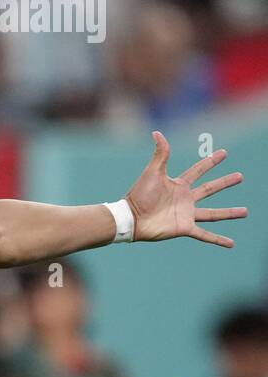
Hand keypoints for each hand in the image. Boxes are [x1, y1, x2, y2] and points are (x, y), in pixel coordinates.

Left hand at [124, 131, 247, 247]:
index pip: (199, 170)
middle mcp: (186, 199)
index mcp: (179, 185)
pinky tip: (230, 243)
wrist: (132, 218)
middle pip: (210, 189)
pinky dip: (217, 239)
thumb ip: (161, 153)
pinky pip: (205, 234)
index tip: (224, 153)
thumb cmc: (139, 194)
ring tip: (245, 212)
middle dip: (225, 183)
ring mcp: (187, 214)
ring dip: (229, 213)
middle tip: (240, 176)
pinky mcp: (185, 228)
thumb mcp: (153, 171)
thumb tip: (157, 133)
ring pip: (214, 213)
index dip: (211, 162)